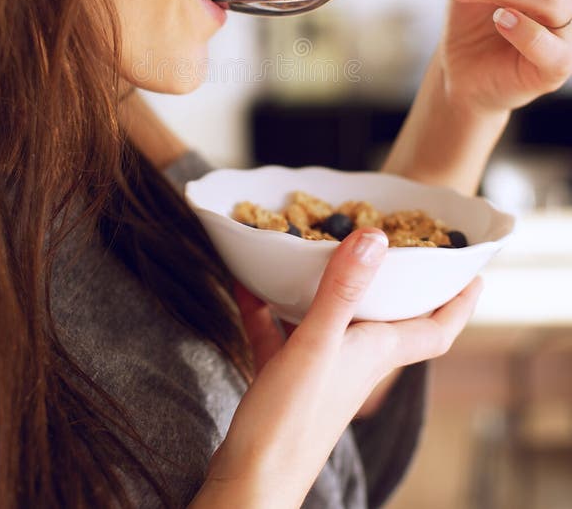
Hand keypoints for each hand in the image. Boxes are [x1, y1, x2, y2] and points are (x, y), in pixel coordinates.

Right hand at [192, 228, 480, 508]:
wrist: (251, 481)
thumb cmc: (290, 423)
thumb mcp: (317, 346)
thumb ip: (343, 292)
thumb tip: (374, 239)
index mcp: (376, 352)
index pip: (436, 328)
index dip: (459, 303)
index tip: (471, 273)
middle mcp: (356, 359)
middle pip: (391, 318)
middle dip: (398, 282)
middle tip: (397, 242)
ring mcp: (321, 369)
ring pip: (335, 318)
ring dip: (331, 285)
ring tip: (322, 246)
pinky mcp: (287, 377)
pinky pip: (284, 331)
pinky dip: (270, 307)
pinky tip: (249, 283)